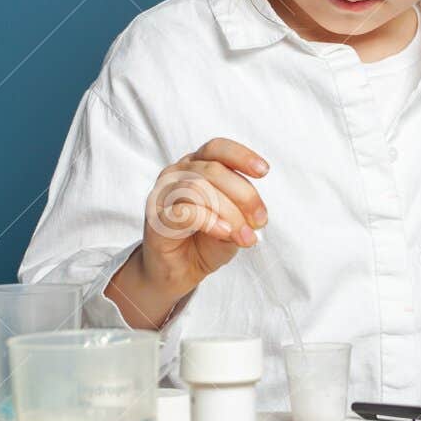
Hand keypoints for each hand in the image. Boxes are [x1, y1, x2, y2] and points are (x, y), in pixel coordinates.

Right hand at [112, 138, 268, 325]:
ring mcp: (163, 195)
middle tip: (259, 221)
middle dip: (244, 195)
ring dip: (230, 213)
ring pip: (200, 189)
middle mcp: (176, 174)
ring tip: (244, 236)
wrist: (178, 272)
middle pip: (213, 170)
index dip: (241, 156)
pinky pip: (185, 212)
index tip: (263, 171)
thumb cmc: (204, 241)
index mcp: (195, 166)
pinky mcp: (156, 219)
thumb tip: (256, 215)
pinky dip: (210, 221)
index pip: (216, 149)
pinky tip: (223, 233)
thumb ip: (242, 212)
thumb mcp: (232, 223)